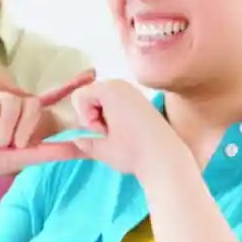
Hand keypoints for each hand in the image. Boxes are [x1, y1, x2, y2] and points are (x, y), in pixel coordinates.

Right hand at [68, 79, 183, 179]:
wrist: (165, 157)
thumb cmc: (132, 152)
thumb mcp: (100, 149)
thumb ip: (82, 141)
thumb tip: (76, 139)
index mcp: (110, 88)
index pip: (80, 97)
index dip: (84, 117)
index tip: (101, 132)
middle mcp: (122, 84)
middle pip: (91, 96)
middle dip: (93, 116)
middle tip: (108, 135)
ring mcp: (133, 91)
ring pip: (103, 101)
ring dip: (103, 118)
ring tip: (116, 136)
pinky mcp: (140, 101)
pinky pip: (116, 104)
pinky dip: (114, 117)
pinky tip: (126, 133)